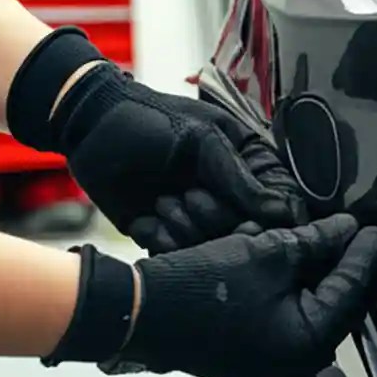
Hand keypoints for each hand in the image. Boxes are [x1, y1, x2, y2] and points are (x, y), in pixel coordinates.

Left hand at [50, 64, 305, 249]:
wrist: (92, 126)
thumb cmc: (149, 119)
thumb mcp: (203, 139)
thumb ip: (241, 178)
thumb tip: (283, 213)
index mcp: (249, 167)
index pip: (280, 209)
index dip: (265, 221)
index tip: (246, 220)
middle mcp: (228, 197)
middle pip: (245, 236)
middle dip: (213, 218)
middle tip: (189, 192)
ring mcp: (197, 219)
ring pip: (211, 250)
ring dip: (183, 227)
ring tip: (163, 198)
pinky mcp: (166, 237)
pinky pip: (177, 257)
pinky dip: (161, 239)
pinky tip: (148, 215)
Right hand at [105, 214, 376, 376]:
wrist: (140, 312)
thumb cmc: (199, 287)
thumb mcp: (266, 253)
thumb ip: (315, 242)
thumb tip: (346, 229)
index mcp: (308, 343)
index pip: (352, 290)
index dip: (364, 254)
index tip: (376, 229)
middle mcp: (299, 365)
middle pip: (337, 305)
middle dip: (344, 266)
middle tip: (354, 233)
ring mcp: (278, 367)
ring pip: (314, 312)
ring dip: (319, 277)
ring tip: (326, 242)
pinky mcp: (259, 360)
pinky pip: (291, 322)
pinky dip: (295, 293)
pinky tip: (296, 265)